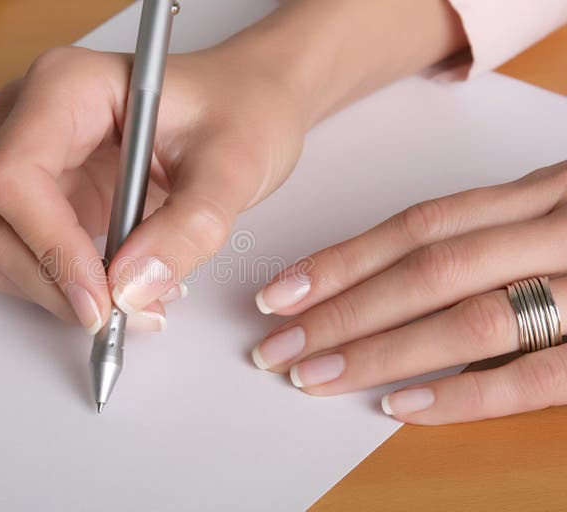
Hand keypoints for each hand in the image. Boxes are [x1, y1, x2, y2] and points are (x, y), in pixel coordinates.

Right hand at [0, 46, 306, 332]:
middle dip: (58, 283)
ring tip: (142, 299)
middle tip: (130, 313)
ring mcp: (39, 161)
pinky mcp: (52, 196)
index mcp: (67, 87)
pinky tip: (123, 285)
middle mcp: (37, 121)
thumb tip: (131, 289)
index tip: (102, 295)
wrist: (249, 104)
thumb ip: (187, 227)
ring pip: (3, 248)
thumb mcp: (233, 166)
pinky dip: (64, 288)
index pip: (14, 176)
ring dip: (61, 293)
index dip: (49, 244)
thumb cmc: (242, 109)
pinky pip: (27, 257)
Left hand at [251, 160, 566, 424]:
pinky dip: (467, 390)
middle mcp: (559, 228)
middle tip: (276, 346)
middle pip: (428, 269)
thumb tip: (384, 282)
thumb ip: (483, 240)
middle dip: (342, 311)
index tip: (280, 292)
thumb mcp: (548, 217)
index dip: (342, 260)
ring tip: (316, 376)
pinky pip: (540, 371)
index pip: (417, 226)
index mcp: (536, 196)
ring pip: (471, 314)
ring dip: (382, 349)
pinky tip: (403, 406)